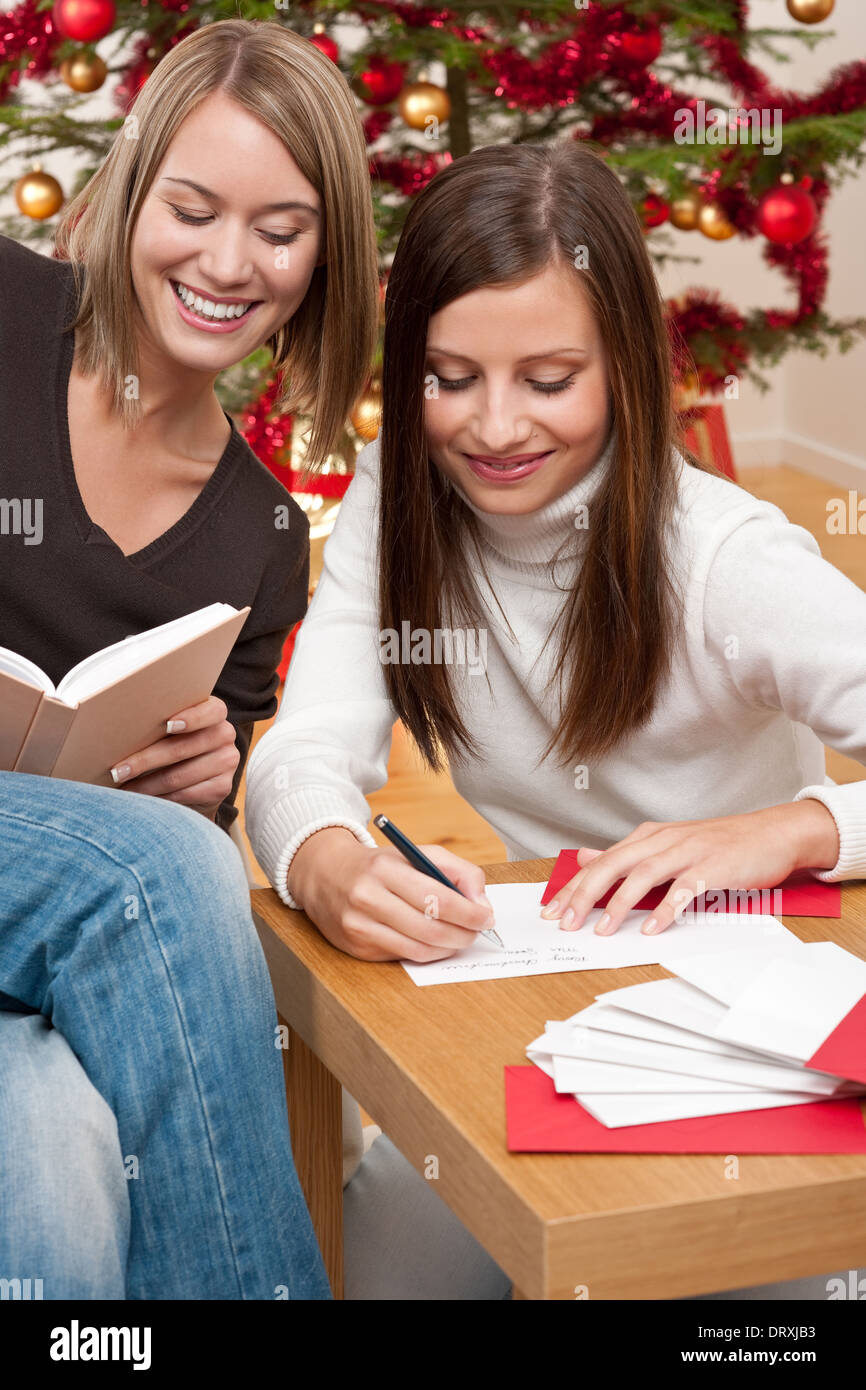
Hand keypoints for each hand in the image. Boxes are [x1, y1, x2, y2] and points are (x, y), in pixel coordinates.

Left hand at [109, 696, 239, 818]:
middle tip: (117, 771)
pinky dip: (159, 799)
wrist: (199, 779)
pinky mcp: (223, 787)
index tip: (166, 725)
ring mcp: (227, 761)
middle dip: (144, 761)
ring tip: (122, 789)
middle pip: (182, 748)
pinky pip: (185, 794)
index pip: (211, 711)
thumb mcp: (171, 730)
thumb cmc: (174, 745)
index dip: (190, 718)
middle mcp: (224, 733)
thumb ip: (158, 725)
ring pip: (178, 776)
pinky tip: (143, 799)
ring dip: (145, 785)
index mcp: (214, 711)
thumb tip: (119, 732)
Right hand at [288, 827, 494, 961]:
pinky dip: (426, 952)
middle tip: (476, 932)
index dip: (470, 913)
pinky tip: (433, 942)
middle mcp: (367, 897)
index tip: (486, 917)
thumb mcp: (416, 853)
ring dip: (448, 948)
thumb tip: (481, 904)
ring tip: (459, 938)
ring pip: (418, 949)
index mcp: (385, 869)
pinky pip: (402, 956)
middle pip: (430, 928)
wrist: (324, 874)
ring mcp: (358, 926)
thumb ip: (456, 871)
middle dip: (463, 934)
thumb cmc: (379, 865)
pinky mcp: (356, 947)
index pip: (438, 898)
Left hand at [539, 800, 839, 936]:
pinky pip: (684, 890)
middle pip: (614, 866)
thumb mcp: (667, 843)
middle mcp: (663, 841)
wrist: (772, 833)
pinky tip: (652, 929)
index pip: (601, 862)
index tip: (550, 910)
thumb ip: (627, 853)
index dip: (573, 886)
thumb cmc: (719, 844)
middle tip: (565, 922)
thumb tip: (587, 856)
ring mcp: (688, 852)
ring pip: (643, 875)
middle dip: (584, 895)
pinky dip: (667, 910)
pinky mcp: (713, 868)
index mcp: (649, 837)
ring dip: (619, 904)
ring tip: (602, 930)